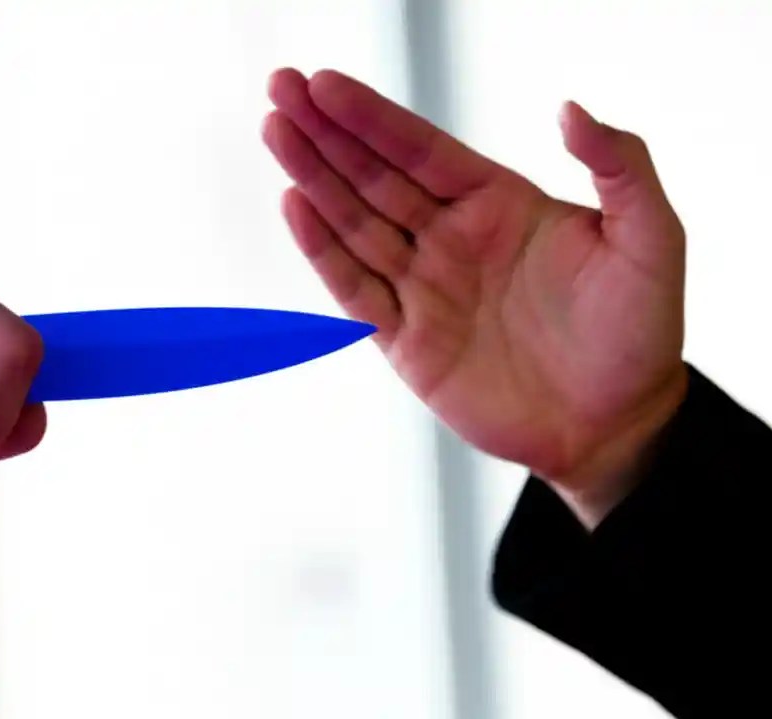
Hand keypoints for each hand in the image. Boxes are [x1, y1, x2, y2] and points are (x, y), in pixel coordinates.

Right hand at [262, 69, 687, 525]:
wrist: (616, 428)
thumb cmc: (640, 334)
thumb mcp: (652, 240)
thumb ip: (621, 167)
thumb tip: (570, 108)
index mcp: (499, 205)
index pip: (423, 149)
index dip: (374, 117)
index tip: (326, 83)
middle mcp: (451, 239)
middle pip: (375, 175)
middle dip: (326, 131)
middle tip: (280, 86)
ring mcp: (423, 288)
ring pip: (354, 222)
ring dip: (312, 176)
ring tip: (274, 131)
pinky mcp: (405, 342)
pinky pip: (354, 288)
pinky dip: (322, 250)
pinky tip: (294, 206)